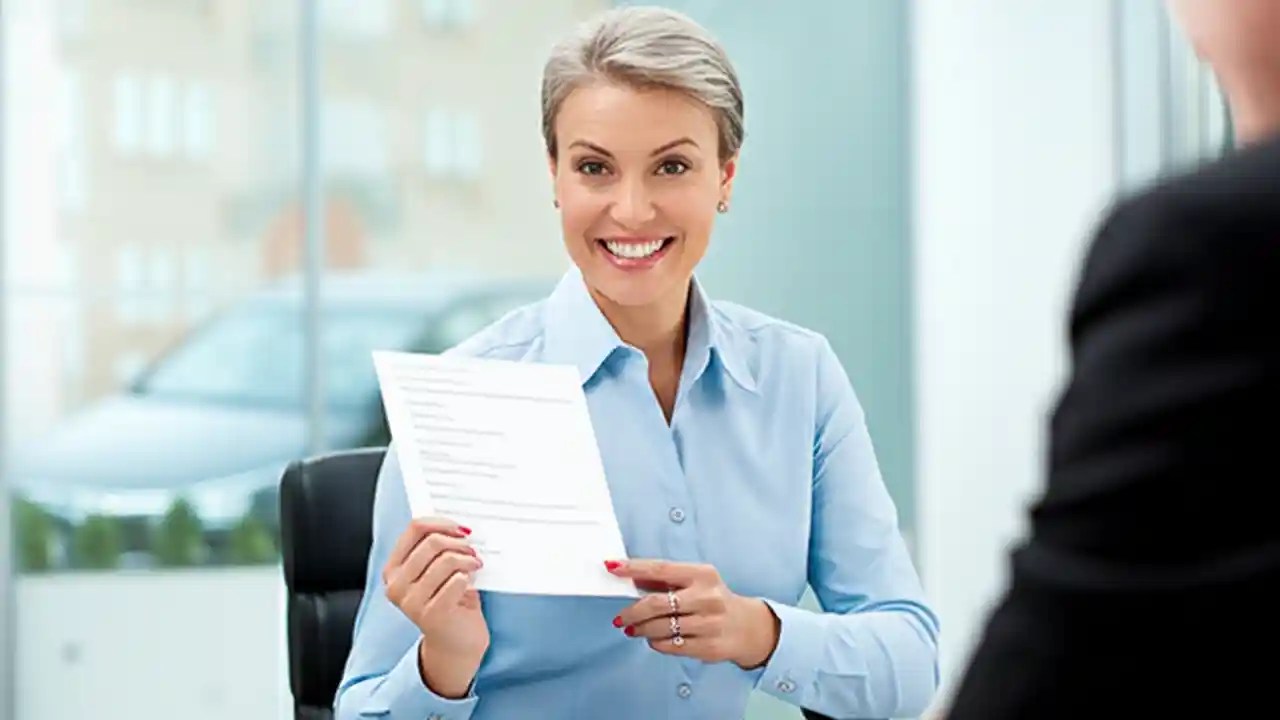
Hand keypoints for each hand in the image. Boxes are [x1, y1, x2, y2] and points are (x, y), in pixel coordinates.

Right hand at [383, 517, 488, 695]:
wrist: (455, 642)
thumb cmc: (448, 600)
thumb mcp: (435, 571)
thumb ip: (437, 548)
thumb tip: (456, 523)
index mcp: (392, 569)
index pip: (415, 528)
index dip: (442, 522)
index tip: (460, 528)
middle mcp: (396, 586)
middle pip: (432, 542)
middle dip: (458, 542)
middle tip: (472, 550)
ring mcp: (411, 602)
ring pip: (447, 560)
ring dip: (468, 559)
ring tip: (474, 565)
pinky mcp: (432, 615)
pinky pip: (457, 581)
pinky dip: (468, 578)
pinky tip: (470, 583)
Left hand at [607, 559, 779, 668]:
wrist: (747, 627)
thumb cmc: (713, 599)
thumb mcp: (696, 581)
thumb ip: (666, 580)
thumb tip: (629, 578)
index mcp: (702, 575)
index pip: (661, 569)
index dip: (633, 568)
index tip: (612, 567)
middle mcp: (707, 597)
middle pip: (657, 603)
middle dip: (632, 611)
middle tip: (620, 617)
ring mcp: (709, 624)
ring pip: (661, 628)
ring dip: (641, 629)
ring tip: (634, 628)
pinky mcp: (708, 646)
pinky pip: (670, 645)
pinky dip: (655, 642)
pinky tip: (653, 638)